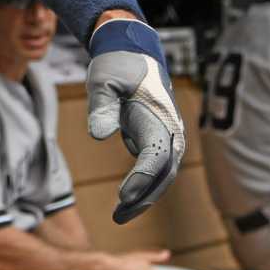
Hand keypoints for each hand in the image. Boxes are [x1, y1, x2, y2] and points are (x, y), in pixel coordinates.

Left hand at [85, 18, 184, 223]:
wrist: (133, 52)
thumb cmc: (117, 65)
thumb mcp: (102, 81)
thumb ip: (102, 106)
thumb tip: (99, 135)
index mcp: (159, 118)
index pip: (155, 156)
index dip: (141, 179)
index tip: (122, 196)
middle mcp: (171, 131)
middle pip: (163, 174)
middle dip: (143, 198)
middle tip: (118, 216)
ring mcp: (168, 137)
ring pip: (162, 177)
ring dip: (144, 198)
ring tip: (119, 217)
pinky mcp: (160, 140)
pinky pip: (156, 170)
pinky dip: (144, 187)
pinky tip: (126, 201)